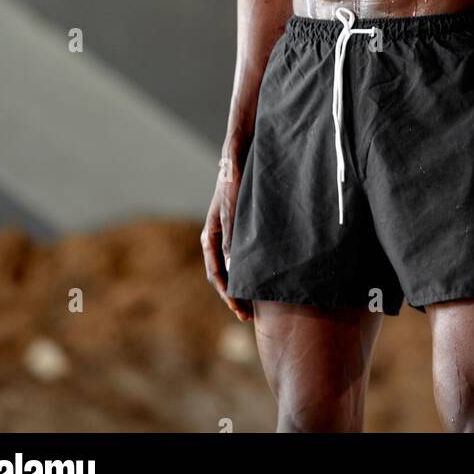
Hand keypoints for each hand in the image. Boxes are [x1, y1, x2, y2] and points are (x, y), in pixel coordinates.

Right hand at [200, 161, 252, 321]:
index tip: (240, 311)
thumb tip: (233, 271)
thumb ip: (232, 239)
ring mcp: (228, 234)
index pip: (216, 275)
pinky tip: (262, 276)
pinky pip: (243, 255)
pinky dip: (249, 270)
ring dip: (242, 285)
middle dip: (234, 296)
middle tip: (248, 315)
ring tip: (257, 303)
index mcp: (210, 237)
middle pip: (223, 275)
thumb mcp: (232, 212)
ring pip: (233, 267)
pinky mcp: (241, 228)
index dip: (228, 295)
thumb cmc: (234, 182)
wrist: (239, 157)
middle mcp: (217, 238)